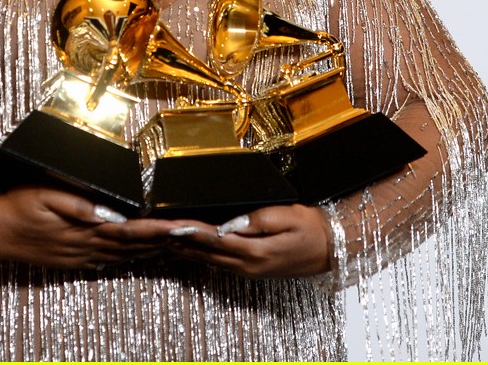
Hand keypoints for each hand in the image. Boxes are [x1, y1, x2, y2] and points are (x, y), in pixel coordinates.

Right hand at [0, 186, 188, 269]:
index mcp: (84, 229)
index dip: (160, 230)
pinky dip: (132, 258)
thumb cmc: (15, 205)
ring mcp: (81, 257)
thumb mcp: (44, 195)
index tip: (184, 226)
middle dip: (167, 242)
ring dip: (154, 251)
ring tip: (180, 244)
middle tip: (195, 236)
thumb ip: (78, 203)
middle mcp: (87, 247)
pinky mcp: (74, 260)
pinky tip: (144, 255)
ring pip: (127, 256)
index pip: (132, 230)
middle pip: (136, 246)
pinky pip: (111, 261)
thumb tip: (108, 210)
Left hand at [165, 204, 332, 277]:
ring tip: (166, 239)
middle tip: (159, 231)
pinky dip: (202, 255)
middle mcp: (248, 266)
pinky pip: (219, 263)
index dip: (191, 231)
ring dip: (188, 250)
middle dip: (182, 242)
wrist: (329, 249)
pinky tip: (191, 249)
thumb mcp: (287, 216)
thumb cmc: (310, 229)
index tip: (171, 224)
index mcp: (255, 251)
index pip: (215, 238)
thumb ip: (257, 220)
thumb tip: (230, 222)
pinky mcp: (251, 270)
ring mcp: (249, 271)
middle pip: (207, 253)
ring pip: (210, 260)